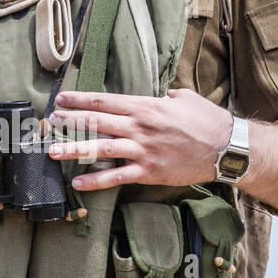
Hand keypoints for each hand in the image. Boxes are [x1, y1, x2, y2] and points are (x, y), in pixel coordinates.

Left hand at [47, 88, 232, 191]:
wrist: (225, 147)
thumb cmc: (207, 120)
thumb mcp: (183, 97)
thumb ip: (165, 95)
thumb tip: (159, 94)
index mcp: (145, 106)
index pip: (104, 101)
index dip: (80, 99)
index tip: (62, 99)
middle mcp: (139, 126)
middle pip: (96, 122)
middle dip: (71, 121)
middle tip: (51, 121)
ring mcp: (142, 150)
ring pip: (100, 148)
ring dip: (74, 149)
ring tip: (53, 152)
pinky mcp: (148, 172)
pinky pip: (116, 176)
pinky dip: (95, 180)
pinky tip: (78, 182)